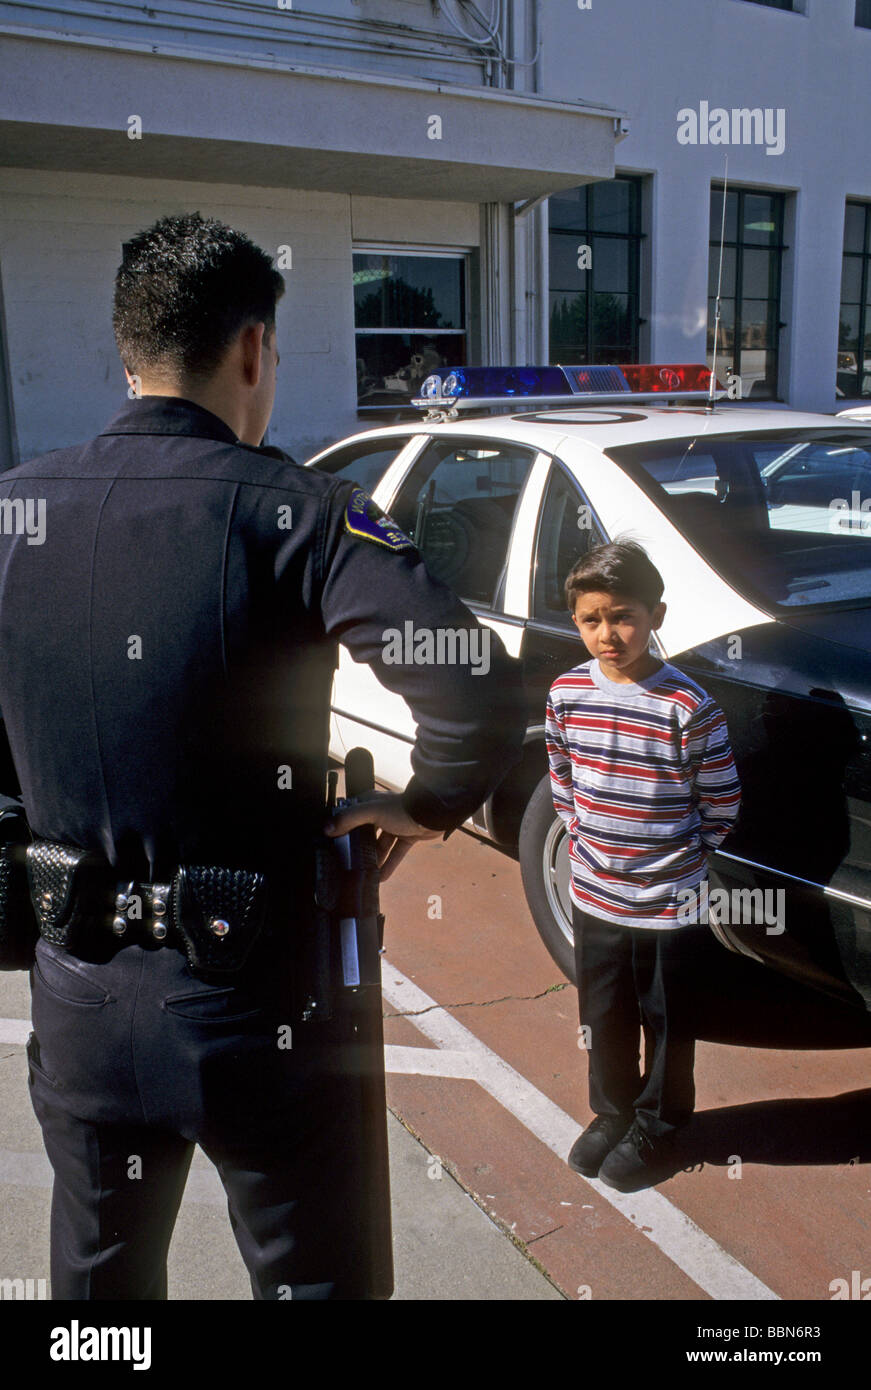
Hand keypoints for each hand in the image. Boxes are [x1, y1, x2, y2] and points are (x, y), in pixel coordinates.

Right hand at [324, 790, 441, 879]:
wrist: (432, 813)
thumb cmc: (403, 808)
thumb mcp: (371, 812)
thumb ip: (348, 819)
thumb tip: (328, 828)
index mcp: (370, 802)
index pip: (351, 814)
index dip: (342, 826)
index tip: (333, 841)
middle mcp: (381, 812)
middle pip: (365, 832)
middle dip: (358, 847)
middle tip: (348, 862)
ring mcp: (396, 825)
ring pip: (381, 845)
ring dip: (374, 859)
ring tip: (364, 873)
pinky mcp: (408, 836)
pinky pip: (395, 853)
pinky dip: (389, 864)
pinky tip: (381, 878)